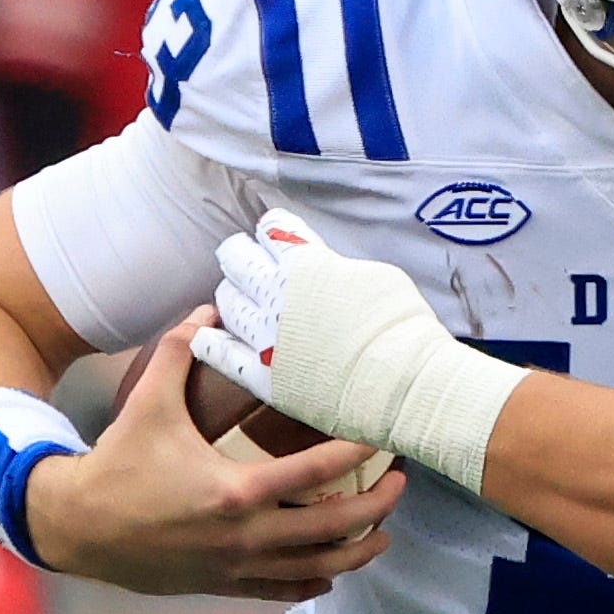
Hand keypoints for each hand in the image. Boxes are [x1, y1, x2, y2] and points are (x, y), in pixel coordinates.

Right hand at [27, 322, 399, 599]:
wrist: (76, 527)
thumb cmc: (117, 463)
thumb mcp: (147, 403)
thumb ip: (176, 351)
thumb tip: (208, 310)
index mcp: (235, 491)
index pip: (318, 471)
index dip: (359, 453)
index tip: (383, 437)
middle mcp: (245, 535)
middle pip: (334, 526)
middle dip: (377, 506)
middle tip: (400, 483)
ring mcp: (238, 566)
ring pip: (319, 568)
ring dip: (359, 551)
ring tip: (384, 532)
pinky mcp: (226, 585)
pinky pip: (285, 590)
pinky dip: (316, 580)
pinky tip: (334, 568)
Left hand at [197, 208, 530, 492]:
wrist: (403, 384)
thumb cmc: (402, 328)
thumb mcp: (377, 276)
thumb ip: (338, 267)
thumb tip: (327, 268)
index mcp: (305, 263)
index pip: (273, 229)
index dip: (276, 232)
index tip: (279, 239)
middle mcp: (275, 293)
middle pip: (237, 259)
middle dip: (244, 257)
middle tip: (251, 265)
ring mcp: (264, 335)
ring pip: (226, 301)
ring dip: (233, 297)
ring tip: (242, 302)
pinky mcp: (261, 375)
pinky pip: (218, 351)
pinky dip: (212, 340)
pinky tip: (211, 336)